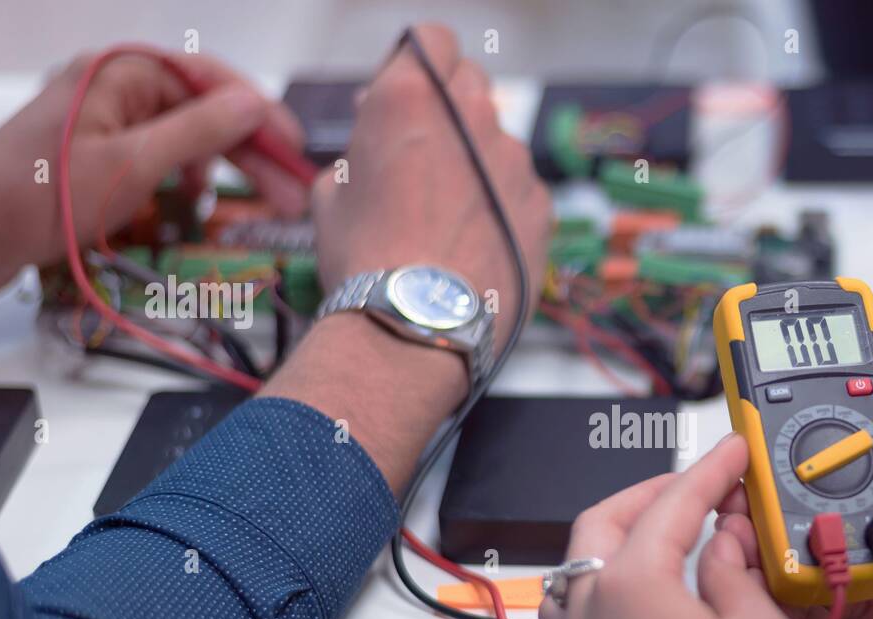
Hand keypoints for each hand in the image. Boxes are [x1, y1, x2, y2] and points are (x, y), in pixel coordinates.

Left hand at [0, 48, 306, 287]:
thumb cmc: (45, 195)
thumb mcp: (132, 163)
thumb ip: (198, 131)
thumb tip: (254, 106)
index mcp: (122, 74)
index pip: (211, 81)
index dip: (261, 116)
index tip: (296, 153)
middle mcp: (116, 89)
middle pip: (203, 112)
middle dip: (252, 153)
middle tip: (294, 195)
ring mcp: (106, 122)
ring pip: (185, 137)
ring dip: (226, 168)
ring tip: (262, 206)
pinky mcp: (98, 156)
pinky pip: (159, 156)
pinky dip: (186, 177)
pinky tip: (198, 199)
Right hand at [310, 24, 550, 352]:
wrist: (418, 325)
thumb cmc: (366, 262)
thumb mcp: (330, 192)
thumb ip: (362, 149)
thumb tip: (373, 146)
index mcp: (412, 97)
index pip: (432, 40)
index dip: (421, 64)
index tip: (411, 94)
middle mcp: (472, 116)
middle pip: (471, 85)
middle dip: (451, 111)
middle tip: (425, 157)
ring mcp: (514, 161)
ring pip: (498, 144)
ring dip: (478, 165)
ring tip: (448, 218)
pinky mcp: (541, 205)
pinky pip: (521, 191)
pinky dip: (503, 207)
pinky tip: (475, 243)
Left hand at [539, 435, 807, 618]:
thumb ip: (735, 567)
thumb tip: (724, 536)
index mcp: (627, 584)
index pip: (672, 504)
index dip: (710, 470)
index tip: (734, 450)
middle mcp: (588, 607)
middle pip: (607, 519)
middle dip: (656, 491)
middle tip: (705, 482)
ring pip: (584, 557)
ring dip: (625, 529)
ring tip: (674, 525)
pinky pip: (582, 599)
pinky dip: (611, 572)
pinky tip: (648, 581)